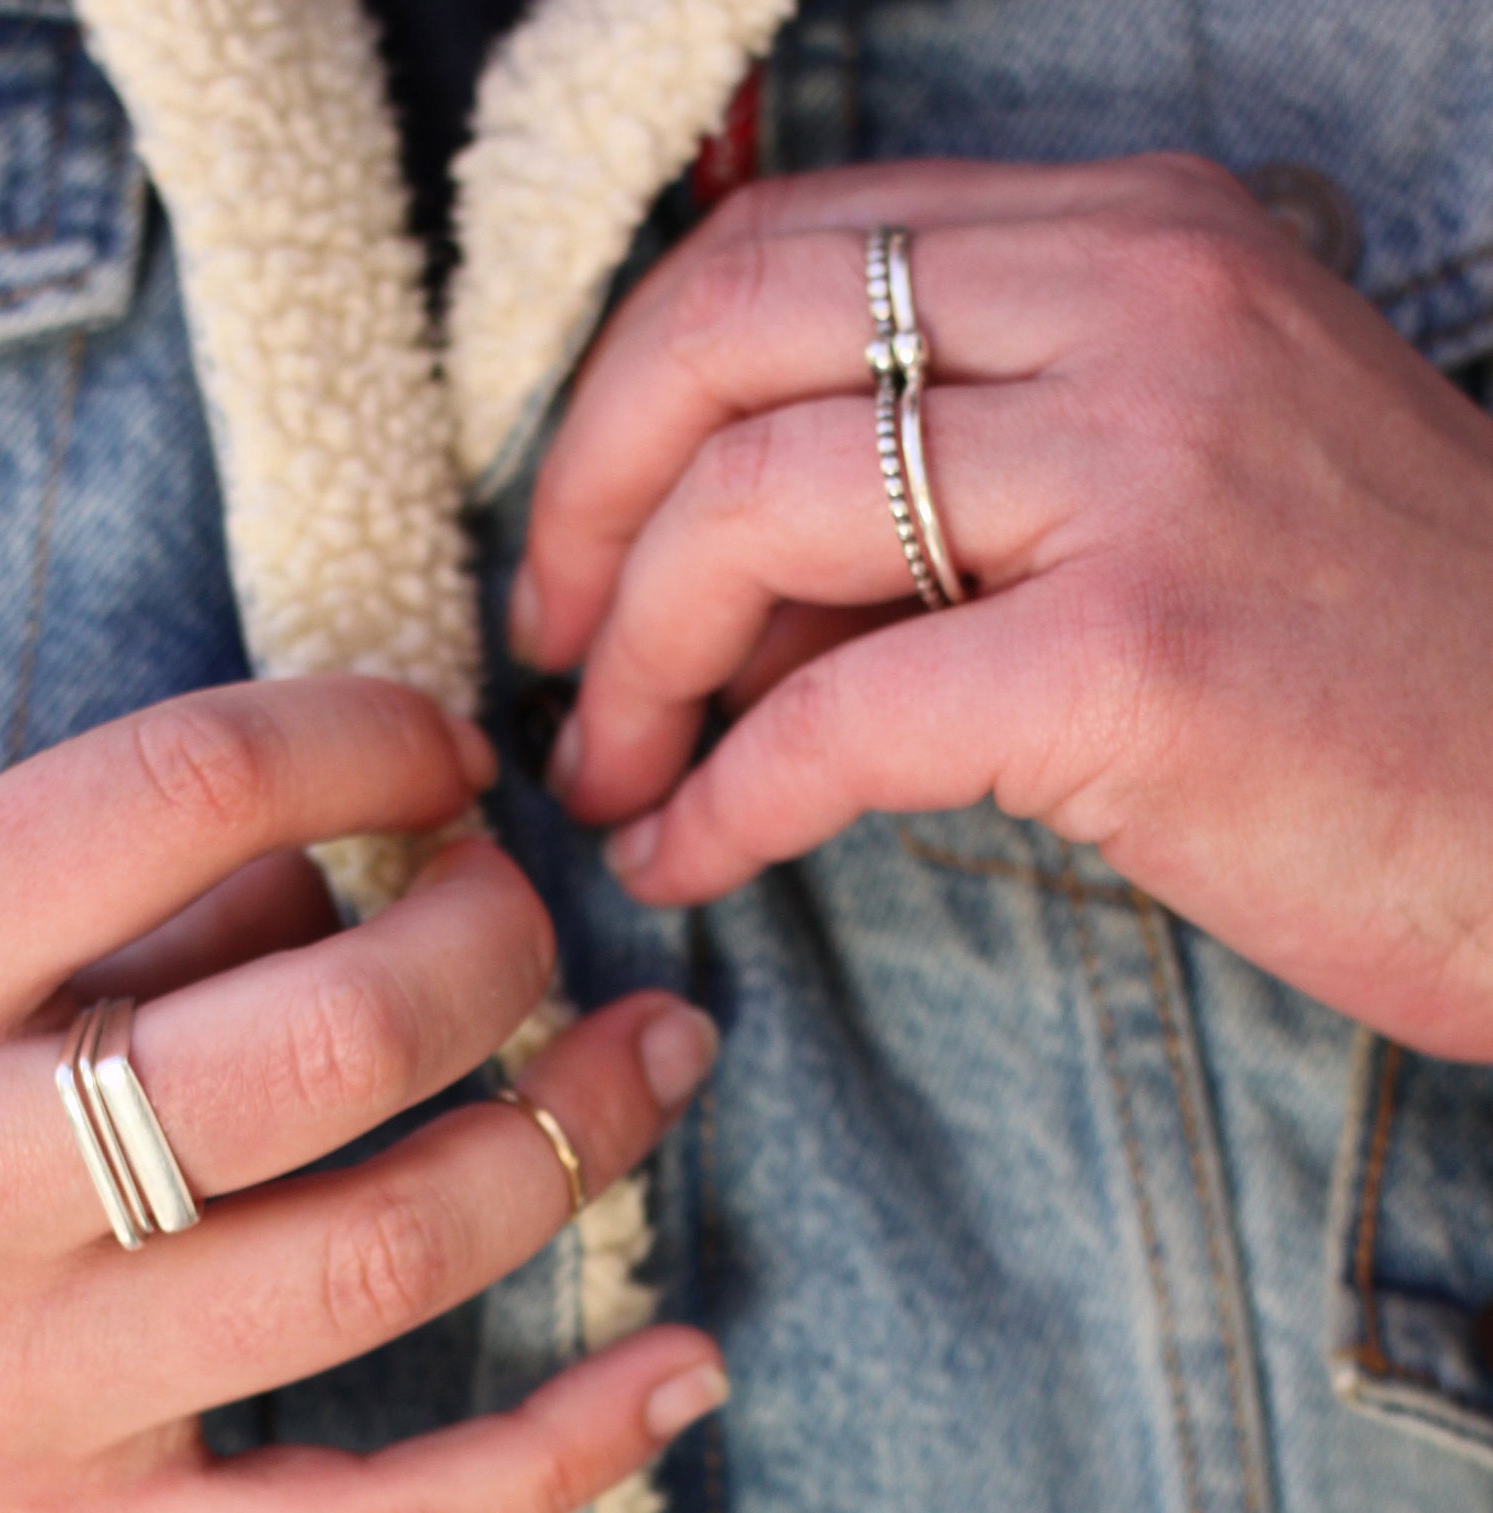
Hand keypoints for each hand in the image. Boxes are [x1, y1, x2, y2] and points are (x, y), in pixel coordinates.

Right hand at [0, 675, 722, 1512]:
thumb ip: (114, 895)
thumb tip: (368, 864)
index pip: (179, 787)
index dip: (364, 734)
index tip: (439, 752)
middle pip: (333, 1039)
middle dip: (497, 943)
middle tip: (531, 911)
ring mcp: (26, 1396)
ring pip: (388, 1258)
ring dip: (578, 1137)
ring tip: (656, 1051)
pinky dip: (559, 1449)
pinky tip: (686, 1360)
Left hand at [514, 155, 1492, 1059]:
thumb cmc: (1376, 671)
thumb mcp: (1157, 500)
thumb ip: (935, 497)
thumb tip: (701, 584)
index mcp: (1130, 243)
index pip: (781, 250)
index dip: (625, 399)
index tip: (581, 542)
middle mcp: (1135, 308)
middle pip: (721, 336)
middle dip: (584, 506)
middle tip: (550, 649)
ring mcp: (1145, 470)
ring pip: (749, 513)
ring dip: (631, 666)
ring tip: (607, 772)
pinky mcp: (1140, 658)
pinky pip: (832, 718)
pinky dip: (721, 800)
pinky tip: (687, 857)